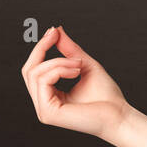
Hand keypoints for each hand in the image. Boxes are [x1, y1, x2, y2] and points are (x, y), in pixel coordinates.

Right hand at [21, 25, 129, 139]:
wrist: (119, 115)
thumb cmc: (106, 95)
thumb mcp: (84, 65)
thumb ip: (69, 50)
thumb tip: (56, 30)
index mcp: (50, 95)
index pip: (34, 69)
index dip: (40, 48)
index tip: (53, 31)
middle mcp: (43, 103)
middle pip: (28, 70)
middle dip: (41, 49)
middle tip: (55, 36)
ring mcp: (43, 110)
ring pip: (35, 73)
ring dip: (58, 62)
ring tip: (79, 65)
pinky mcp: (48, 113)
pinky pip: (43, 81)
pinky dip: (59, 70)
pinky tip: (76, 72)